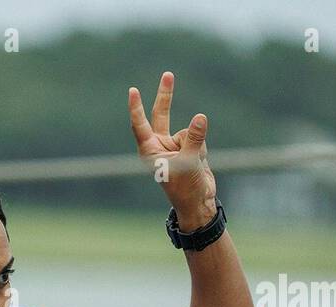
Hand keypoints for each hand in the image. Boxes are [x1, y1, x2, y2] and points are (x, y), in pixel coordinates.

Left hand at [128, 71, 217, 229]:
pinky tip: (199, 163)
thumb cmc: (185, 188)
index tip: (133, 90)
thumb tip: (200, 117)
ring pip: (189, 131)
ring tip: (193, 164)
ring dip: (196, 144)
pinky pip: (198, 138)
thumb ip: (195, 139)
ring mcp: (173, 146)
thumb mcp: (190, 162)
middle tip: (168, 74)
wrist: (197, 202)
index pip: (141, 125)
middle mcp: (159, 146)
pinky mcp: (188, 148)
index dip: (136, 108)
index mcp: (150, 151)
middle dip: (166, 96)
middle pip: (161, 115)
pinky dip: (202, 149)